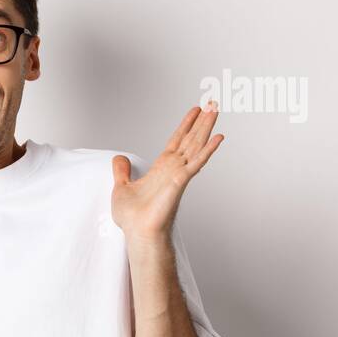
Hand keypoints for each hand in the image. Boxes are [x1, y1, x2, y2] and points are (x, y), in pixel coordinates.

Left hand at [112, 100, 223, 243]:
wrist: (137, 232)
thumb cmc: (133, 218)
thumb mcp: (121, 187)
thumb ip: (122, 172)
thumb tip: (118, 158)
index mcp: (161, 169)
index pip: (176, 141)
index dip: (185, 125)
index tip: (195, 111)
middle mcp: (173, 169)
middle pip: (190, 139)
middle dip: (202, 121)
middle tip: (213, 103)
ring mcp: (179, 175)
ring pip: (196, 146)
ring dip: (207, 128)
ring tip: (217, 110)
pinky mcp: (180, 182)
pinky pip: (196, 163)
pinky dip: (208, 150)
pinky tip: (218, 138)